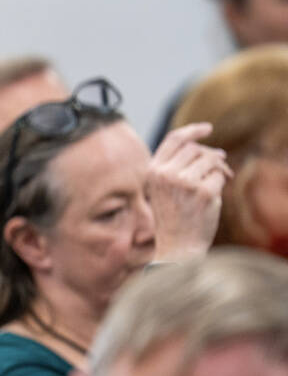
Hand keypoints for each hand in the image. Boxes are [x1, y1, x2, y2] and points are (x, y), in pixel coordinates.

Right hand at [148, 122, 233, 260]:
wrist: (176, 246)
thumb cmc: (172, 219)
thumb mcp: (164, 190)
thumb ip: (177, 168)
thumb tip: (216, 150)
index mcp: (152, 172)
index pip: (174, 139)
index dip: (193, 130)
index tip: (208, 128)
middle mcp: (165, 174)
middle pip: (195, 148)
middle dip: (209, 155)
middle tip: (218, 167)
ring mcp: (184, 182)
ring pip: (210, 159)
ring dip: (218, 168)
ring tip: (218, 182)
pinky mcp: (203, 192)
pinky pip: (220, 175)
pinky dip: (222, 183)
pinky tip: (214, 196)